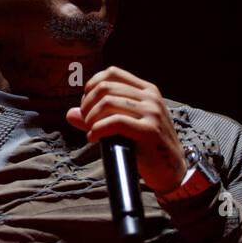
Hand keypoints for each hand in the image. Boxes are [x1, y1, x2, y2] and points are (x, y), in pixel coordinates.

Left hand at [66, 66, 187, 194]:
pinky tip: (94, 138)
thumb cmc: (146, 148)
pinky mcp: (149, 130)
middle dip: (87, 104)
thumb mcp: (124, 127)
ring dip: (91, 118)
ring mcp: (152, 112)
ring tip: (90, 131)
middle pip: (105, 87)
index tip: (86, 105)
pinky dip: (97, 130)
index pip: (112, 73)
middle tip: (86, 122)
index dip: (92, 86)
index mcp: (146, 90)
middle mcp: (150, 97)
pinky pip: (114, 122)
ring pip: (107, 102)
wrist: (171, 169)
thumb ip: (99, 117)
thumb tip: (69, 113)